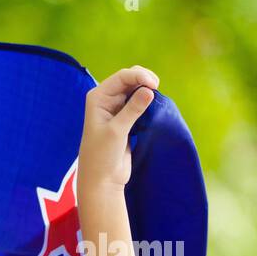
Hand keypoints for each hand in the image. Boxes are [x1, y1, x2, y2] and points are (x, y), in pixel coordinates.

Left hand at [78, 65, 158, 192]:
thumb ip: (133, 109)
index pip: (122, 77)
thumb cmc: (102, 156)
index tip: (155, 86)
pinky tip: (154, 108)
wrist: (102, 179)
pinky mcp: (127, 118)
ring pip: (137, 90)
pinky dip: (148, 102)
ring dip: (148, 92)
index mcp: (98, 97)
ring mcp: (117, 108)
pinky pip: (140, 103)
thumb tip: (149, 90)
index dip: (140, 76)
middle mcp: (106, 99)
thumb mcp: (117, 131)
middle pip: (130, 79)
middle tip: (158, 91)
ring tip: (156, 101)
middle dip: (145, 80)